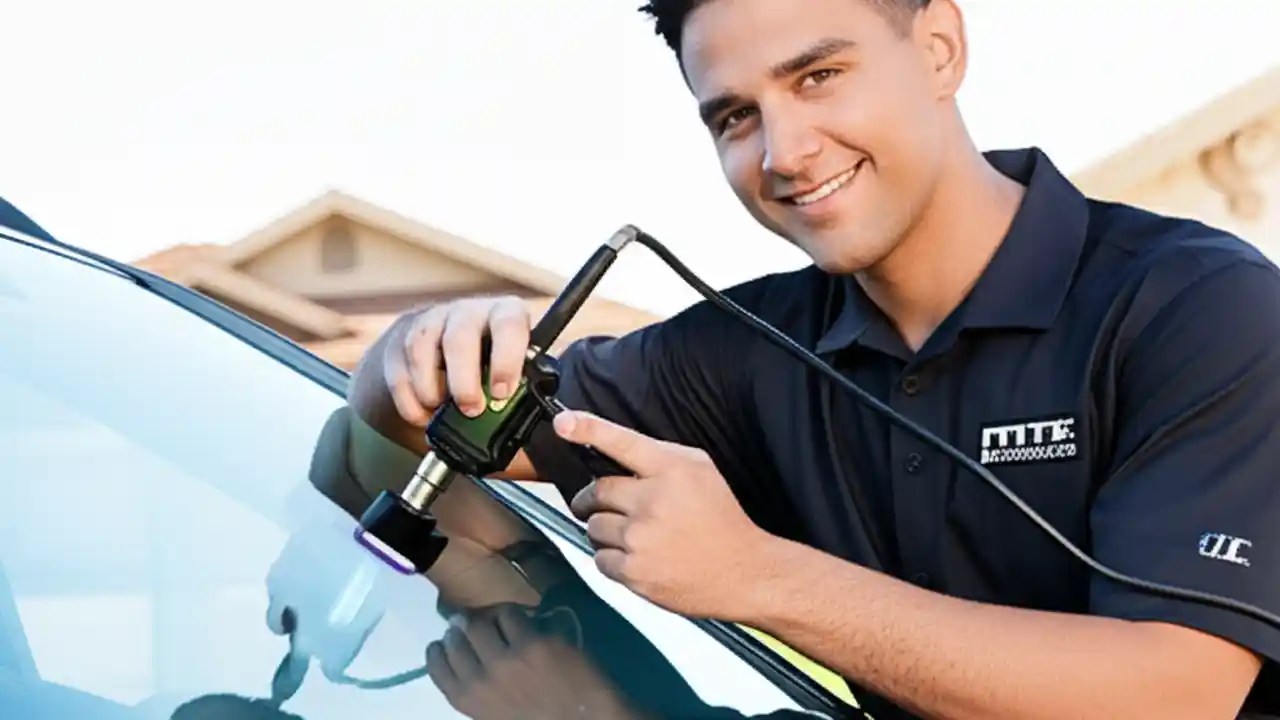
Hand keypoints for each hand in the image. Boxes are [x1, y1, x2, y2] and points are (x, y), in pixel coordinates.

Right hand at [383, 295, 530, 424]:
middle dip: (463, 382)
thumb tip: (527, 441)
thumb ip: (520, 398)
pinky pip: (399, 369)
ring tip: (441, 412)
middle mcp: (467, 311)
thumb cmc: (493, 367)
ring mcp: (431, 320)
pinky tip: (422, 416)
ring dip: (429, 389)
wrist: (450, 351)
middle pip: (459, 338)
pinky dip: (408, 400)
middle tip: (471, 410)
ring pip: (420, 348)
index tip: (501, 393)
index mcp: (505, 314)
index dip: (505, 360)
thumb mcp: (514, 374)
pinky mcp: (401, 337)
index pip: (509, 324)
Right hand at [426, 604, 643, 719]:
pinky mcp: (536, 642)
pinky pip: (514, 614)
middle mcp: (481, 677)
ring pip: (484, 621)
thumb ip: (477, 693)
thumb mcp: (493, 716)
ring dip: (488, 618)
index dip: (441, 649)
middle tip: (473, 624)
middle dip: (464, 628)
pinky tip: (520, 617)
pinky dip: (514, 613)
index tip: (446, 642)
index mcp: (468, 701)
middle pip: (459, 637)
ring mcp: (508, 658)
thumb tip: (468, 662)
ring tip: (498, 620)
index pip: (437, 664)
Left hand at [554, 410, 771, 619]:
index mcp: (672, 470)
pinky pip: (599, 558)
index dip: (587, 428)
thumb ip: (659, 458)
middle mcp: (653, 501)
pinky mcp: (633, 571)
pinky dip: (612, 558)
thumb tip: (615, 450)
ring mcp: (640, 538)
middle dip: (595, 499)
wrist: (743, 572)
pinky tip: (640, 557)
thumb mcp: (701, 471)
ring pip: (593, 526)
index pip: (621, 442)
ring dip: (606, 530)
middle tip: (613, 506)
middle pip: (596, 491)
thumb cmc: (721, 520)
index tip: (563, 422)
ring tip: (638, 536)